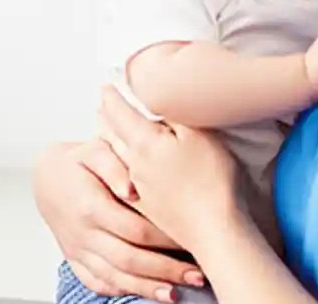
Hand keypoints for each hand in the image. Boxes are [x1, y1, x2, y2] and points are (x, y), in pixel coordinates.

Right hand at [33, 140, 205, 300]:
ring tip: (176, 293)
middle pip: (129, 259)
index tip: (191, 239)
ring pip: (115, 276)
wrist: (46, 178)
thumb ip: (114, 165)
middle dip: (165, 270)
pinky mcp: (75, 259)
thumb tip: (133, 189)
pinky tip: (145, 292)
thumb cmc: (76, 162)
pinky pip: (97, 282)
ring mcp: (78, 249)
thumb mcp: (94, 150)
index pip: (134, 229)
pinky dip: (122, 290)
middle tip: (197, 275)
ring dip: (147, 287)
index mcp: (90, 206)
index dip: (165, 238)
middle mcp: (83, 233)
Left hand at [96, 85, 243, 255]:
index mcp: (144, 142)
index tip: (105, 87)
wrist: (214, 230)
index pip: (120, 112)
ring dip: (109, 139)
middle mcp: (134, 163)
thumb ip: (174, 115)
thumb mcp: (198, 135)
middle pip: (112, 134)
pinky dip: (117, 165)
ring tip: (106, 130)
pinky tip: (122, 167)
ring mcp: (138, 187)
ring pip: (116, 156)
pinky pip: (122, 179)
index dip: (112, 97)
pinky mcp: (147, 206)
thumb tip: (158, 99)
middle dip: (106, 117)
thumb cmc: (212, 181)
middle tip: (102, 105)